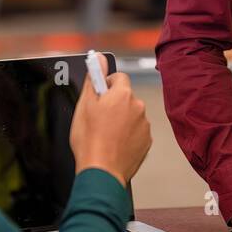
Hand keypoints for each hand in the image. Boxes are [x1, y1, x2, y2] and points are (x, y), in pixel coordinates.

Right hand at [68, 60, 151, 186]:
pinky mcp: (146, 141)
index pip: (119, 77)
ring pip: (131, 115)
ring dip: (121, 120)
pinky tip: (114, 144)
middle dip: (114, 104)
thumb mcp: (85, 105)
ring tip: (106, 135)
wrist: (101, 172)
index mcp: (123, 94)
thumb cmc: (90, 140)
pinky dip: (127, 135)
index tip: (99, 95)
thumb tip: (99, 59)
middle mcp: (138, 106)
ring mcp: (144, 125)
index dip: (106, 85)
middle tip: (98, 118)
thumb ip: (94, 79)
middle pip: (125, 97)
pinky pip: (136, 131)